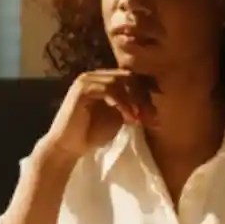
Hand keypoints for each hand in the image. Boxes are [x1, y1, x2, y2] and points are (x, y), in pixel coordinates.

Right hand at [37, 70, 157, 160]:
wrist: (68, 147)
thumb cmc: (91, 134)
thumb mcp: (118, 119)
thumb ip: (132, 108)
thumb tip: (153, 106)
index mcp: (104, 81)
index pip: (131, 79)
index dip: (146, 94)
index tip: (156, 114)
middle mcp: (95, 76)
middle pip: (128, 76)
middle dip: (142, 96)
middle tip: (151, 116)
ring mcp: (87, 80)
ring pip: (119, 80)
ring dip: (134, 100)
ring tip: (140, 118)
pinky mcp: (82, 89)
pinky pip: (108, 89)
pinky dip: (122, 102)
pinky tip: (129, 116)